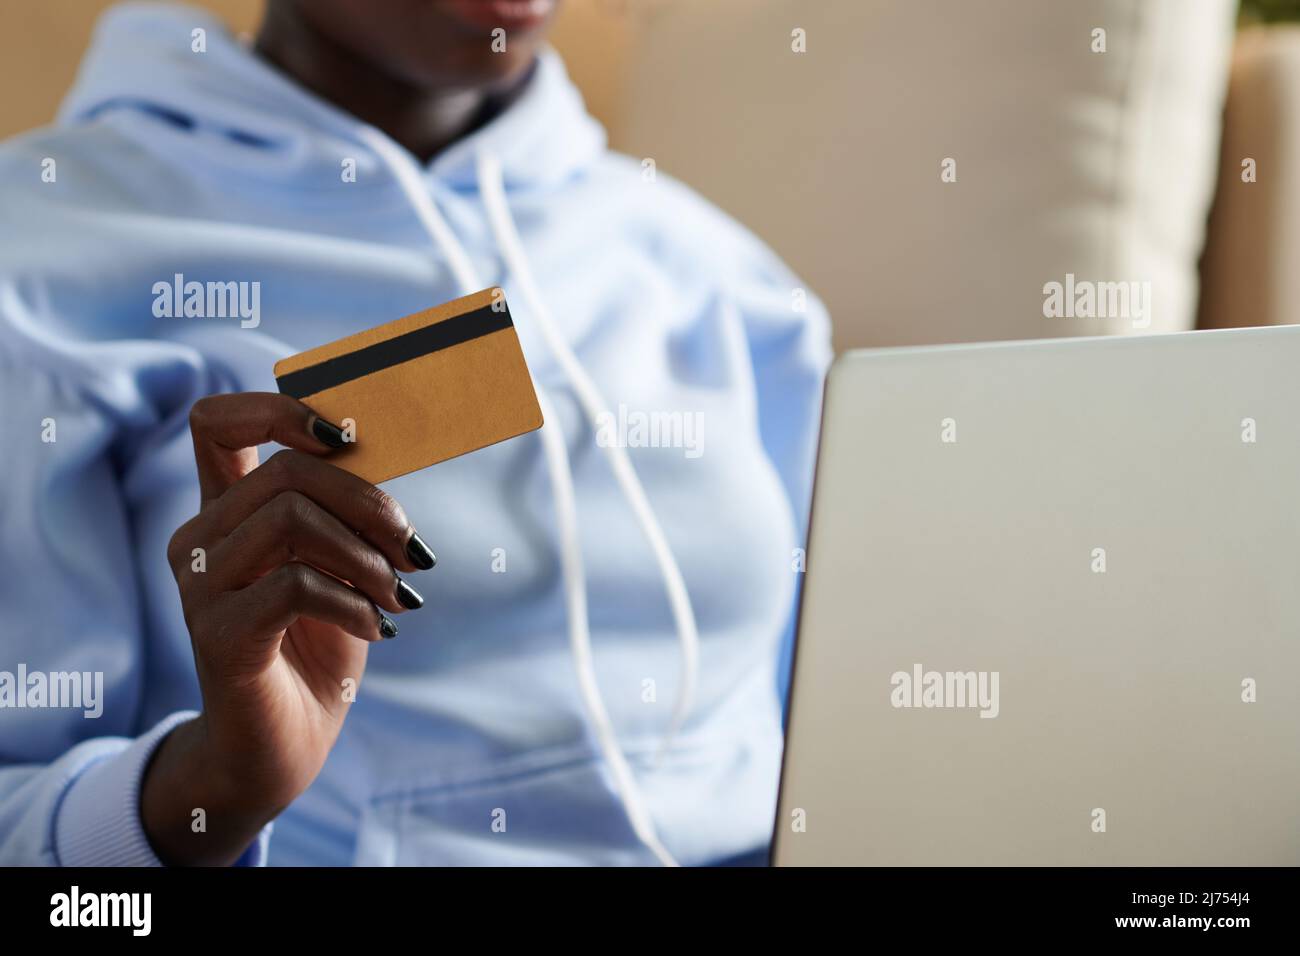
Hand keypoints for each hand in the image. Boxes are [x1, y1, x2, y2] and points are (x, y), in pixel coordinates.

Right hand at [140, 392, 436, 864]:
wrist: (287, 741)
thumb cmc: (320, 642)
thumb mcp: (343, 562)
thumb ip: (348, 508)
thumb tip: (387, 447)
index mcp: (225, 510)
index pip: (215, 422)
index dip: (279, 410)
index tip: (347, 438)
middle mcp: (198, 539)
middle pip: (286, 472)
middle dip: (370, 503)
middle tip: (411, 550)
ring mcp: (199, 587)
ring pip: (291, 519)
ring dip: (367, 555)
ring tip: (398, 593)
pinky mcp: (217, 635)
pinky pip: (296, 586)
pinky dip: (356, 601)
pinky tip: (381, 628)